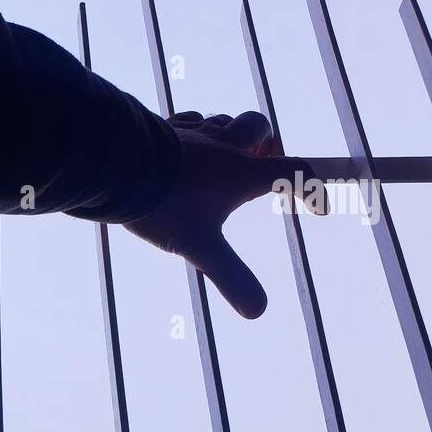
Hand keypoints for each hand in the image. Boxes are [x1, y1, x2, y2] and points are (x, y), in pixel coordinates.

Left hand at [124, 110, 317, 318]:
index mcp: (242, 172)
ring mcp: (191, 133)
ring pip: (222, 121)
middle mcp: (222, 145)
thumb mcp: (199, 246)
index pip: (293, 171)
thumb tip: (258, 310)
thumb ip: (230, 276)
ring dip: (229, 138)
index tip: (316, 210)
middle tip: (259, 171)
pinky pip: (188, 122)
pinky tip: (185, 153)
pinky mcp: (162, 129)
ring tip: (221, 166)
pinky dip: (196, 134)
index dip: (311, 188)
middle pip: (258, 127)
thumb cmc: (163, 205)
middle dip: (266, 146)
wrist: (116, 167)